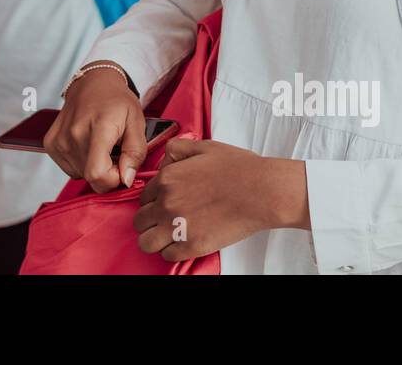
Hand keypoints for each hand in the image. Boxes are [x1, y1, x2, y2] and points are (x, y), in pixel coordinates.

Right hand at [45, 65, 147, 192]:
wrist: (92, 83)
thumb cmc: (117, 101)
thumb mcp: (137, 122)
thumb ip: (135, 152)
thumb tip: (126, 180)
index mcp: (98, 128)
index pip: (97, 173)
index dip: (113, 180)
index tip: (122, 167)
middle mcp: (74, 134)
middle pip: (91, 177)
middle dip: (107, 172)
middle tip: (114, 151)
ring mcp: (59, 140)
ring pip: (81, 175)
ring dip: (94, 166)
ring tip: (100, 145)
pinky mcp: (51, 144)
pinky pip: (70, 169)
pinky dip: (81, 163)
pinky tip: (87, 145)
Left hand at [133, 139, 309, 261]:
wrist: (262, 191)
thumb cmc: (238, 168)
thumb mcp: (203, 146)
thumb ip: (177, 150)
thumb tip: (163, 163)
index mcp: (167, 179)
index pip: (143, 197)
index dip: (153, 201)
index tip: (164, 204)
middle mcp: (167, 203)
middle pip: (140, 221)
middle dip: (150, 221)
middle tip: (165, 221)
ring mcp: (177, 226)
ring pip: (146, 242)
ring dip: (155, 239)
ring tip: (169, 236)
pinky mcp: (192, 245)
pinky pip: (167, 256)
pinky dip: (173, 251)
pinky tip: (185, 242)